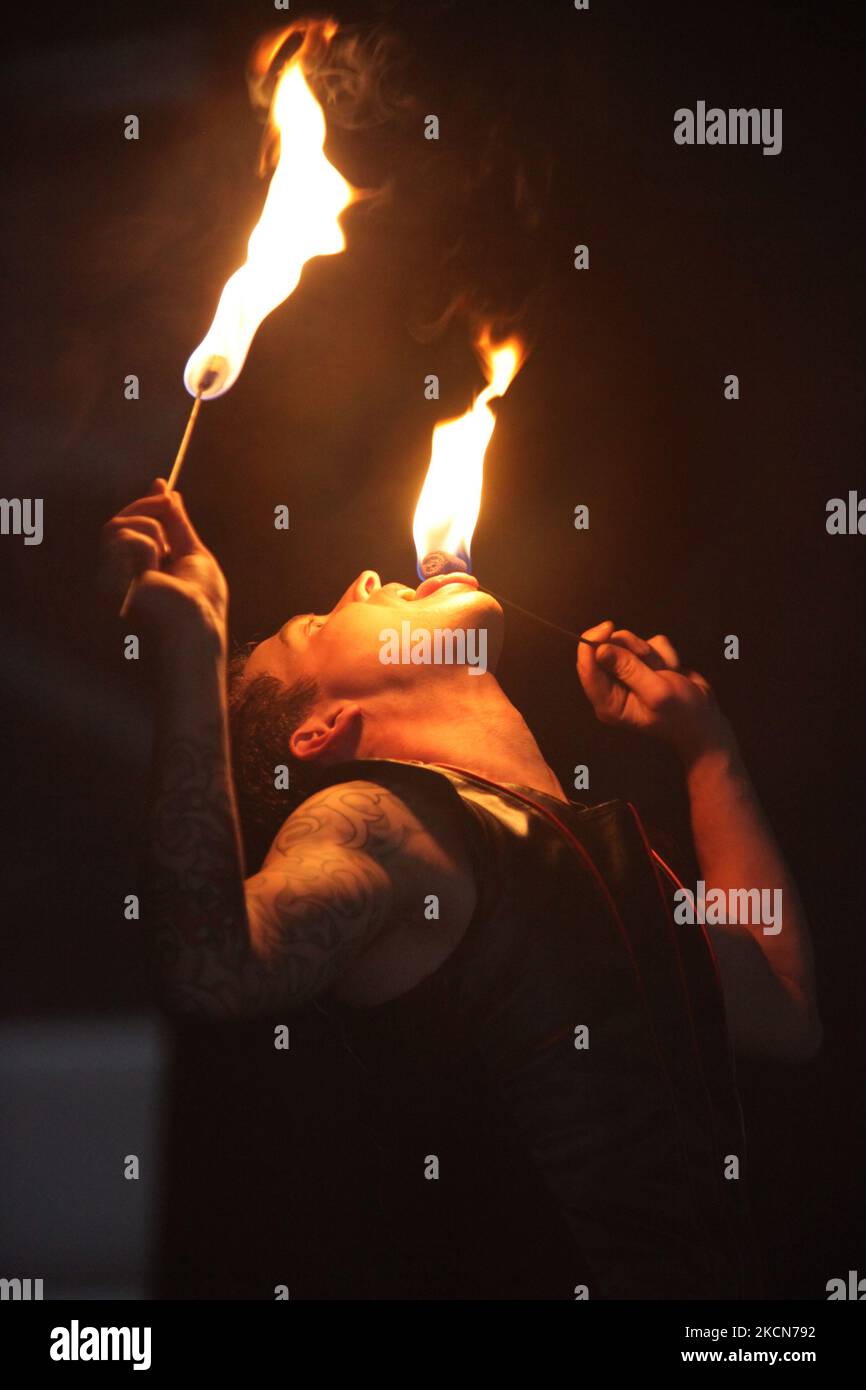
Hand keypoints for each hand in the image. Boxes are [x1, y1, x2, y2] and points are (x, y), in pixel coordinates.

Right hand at [100, 479, 227, 650]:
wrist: (197, 624)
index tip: (161, 485)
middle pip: (120, 522)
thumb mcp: (193, 553)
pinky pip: (122, 537)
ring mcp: (111, 577)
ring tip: (164, 556)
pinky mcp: (107, 577)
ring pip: (117, 526)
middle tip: (167, 499)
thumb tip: (168, 493)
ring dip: (149, 529)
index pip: (133, 528)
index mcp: (144, 570)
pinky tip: (152, 570)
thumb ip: (178, 525)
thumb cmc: (201, 601)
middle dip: (146, 505)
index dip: (146, 504)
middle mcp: (122, 575)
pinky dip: (146, 546)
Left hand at [577, 620, 732, 761]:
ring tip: (666, 673)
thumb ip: (629, 670)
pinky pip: (648, 642)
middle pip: (606, 649)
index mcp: (608, 702)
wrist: (705, 718)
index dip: (592, 643)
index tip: (607, 627)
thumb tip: (600, 649)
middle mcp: (613, 688)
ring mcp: (628, 674)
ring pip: (628, 642)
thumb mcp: (657, 692)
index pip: (587, 668)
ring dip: (652, 654)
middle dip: (633, 650)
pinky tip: (672, 670)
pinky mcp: (644, 663)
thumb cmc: (682, 713)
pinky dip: (663, 653)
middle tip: (654, 666)